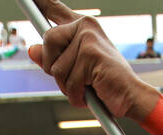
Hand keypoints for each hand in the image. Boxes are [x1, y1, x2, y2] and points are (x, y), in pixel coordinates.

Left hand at [26, 0, 160, 120]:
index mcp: (82, 27)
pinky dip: (77, 95)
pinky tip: (92, 92)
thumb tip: (31, 49)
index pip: (55, 9)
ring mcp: (88, 38)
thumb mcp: (74, 71)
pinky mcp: (91, 53)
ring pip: (55, 67)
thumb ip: (54, 58)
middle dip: (53, 67)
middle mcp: (85, 26)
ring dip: (68, 86)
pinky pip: (69, 81)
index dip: (42, 1)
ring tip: (87, 86)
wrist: (131, 97)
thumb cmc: (105, 84)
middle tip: (73, 79)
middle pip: (48, 41)